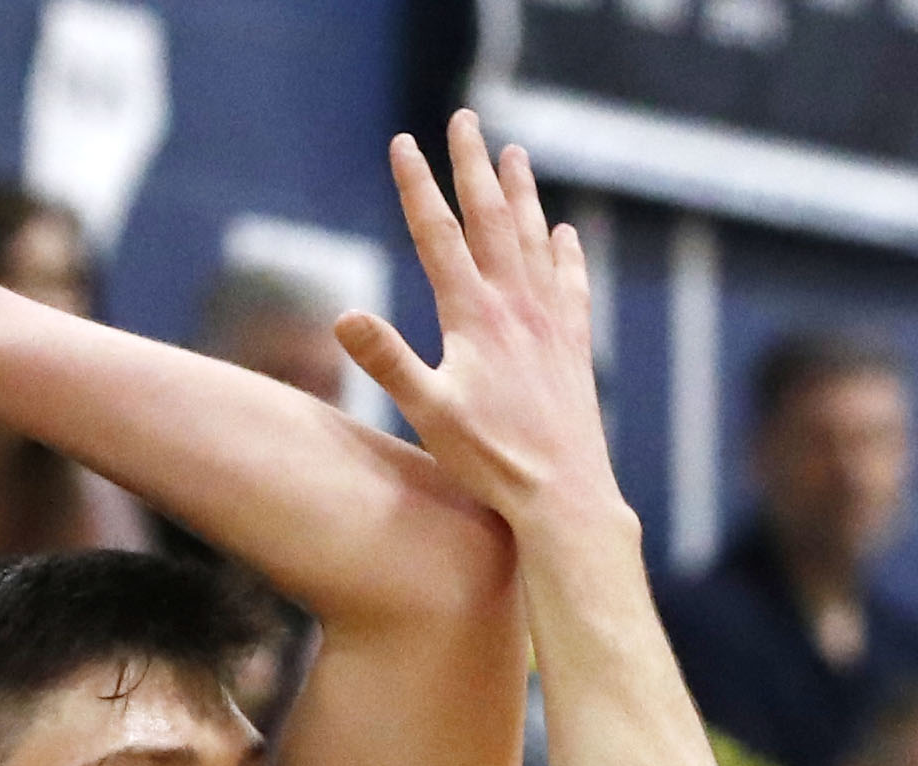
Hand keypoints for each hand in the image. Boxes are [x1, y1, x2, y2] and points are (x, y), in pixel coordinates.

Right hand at [332, 113, 610, 532]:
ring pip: (534, 238)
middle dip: (472, 165)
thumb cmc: (492, 461)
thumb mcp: (428, 414)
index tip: (403, 142)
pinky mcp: (573, 346)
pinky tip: (565, 234)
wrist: (565, 494)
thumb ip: (388, 361)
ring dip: (522, 193)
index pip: (438, 233)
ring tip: (514, 154)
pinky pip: (570, 282)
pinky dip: (565, 251)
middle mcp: (516, 306)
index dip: (417, 185)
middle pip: (491, 218)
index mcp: (473, 315)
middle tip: (464, 119)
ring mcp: (550, 322)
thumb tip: (343, 316)